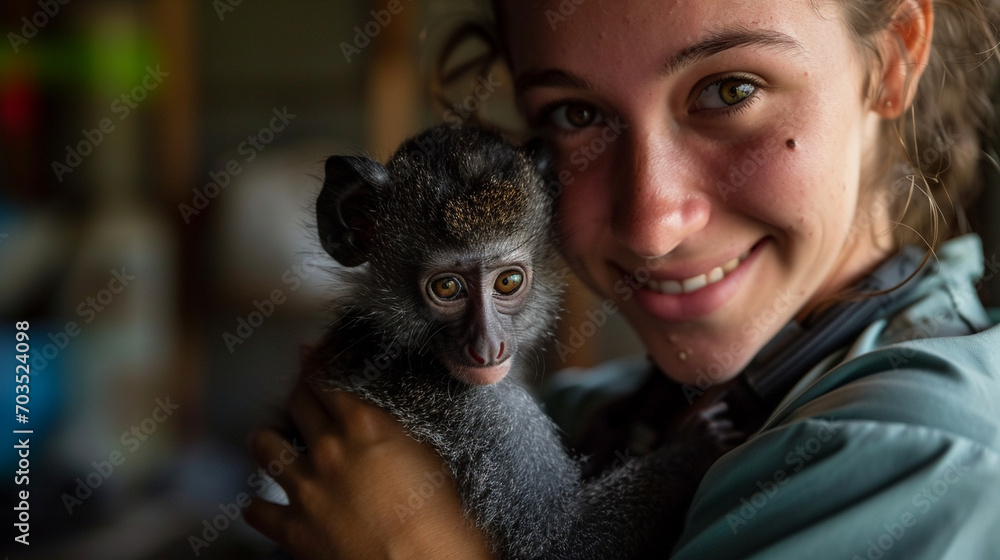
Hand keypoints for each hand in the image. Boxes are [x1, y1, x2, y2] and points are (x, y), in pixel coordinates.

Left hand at [245, 364, 493, 558]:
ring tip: (274, 441)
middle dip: (300, 392)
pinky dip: (260, 506)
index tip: (312, 352)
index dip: (317, 360)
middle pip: (297, 401)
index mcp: (366, 426)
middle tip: (305, 393)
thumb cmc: (446, 520)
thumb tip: (399, 412)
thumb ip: (406, 429)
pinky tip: (267, 504)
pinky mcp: (291, 531)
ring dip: (268, 439)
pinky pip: (256, 509)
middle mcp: (329, 449)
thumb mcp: (436, 457)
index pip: (328, 375)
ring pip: (264, 445)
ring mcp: (305, 490)